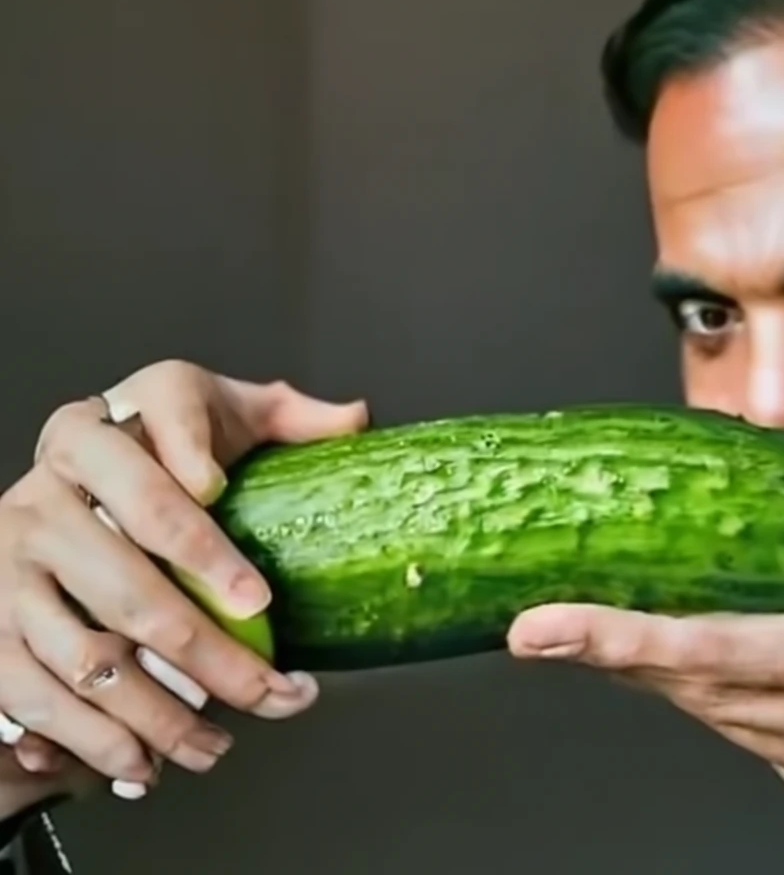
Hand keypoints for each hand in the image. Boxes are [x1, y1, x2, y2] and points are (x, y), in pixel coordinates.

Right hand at [0, 359, 367, 807]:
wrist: (56, 489)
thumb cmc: (148, 452)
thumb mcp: (211, 413)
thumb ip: (282, 415)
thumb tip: (356, 417)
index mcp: (98, 433)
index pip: (151, 490)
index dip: (204, 546)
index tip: (256, 598)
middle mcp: (44, 495)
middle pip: (131, 588)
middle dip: (206, 652)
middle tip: (269, 686)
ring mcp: (9, 562)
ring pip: (86, 655)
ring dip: (157, 715)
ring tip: (219, 743)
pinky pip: (36, 694)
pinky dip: (92, 742)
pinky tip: (144, 764)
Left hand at [507, 452, 783, 842]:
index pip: (709, 649)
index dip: (619, 639)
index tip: (548, 628)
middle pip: (686, 686)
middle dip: (605, 656)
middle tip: (536, 630)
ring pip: (705, 713)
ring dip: (642, 677)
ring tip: (583, 640)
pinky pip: (740, 734)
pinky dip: (696, 700)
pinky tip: (669, 674)